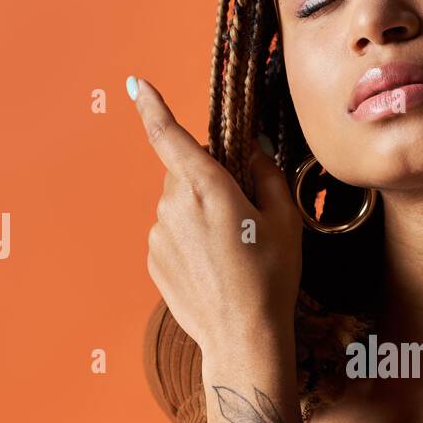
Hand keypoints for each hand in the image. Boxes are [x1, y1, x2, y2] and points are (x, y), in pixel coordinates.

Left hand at [128, 76, 302, 354]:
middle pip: (183, 172)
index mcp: (206, 187)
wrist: (243, 338)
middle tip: (242, 215)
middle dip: (207, 180)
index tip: (136, 85)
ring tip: (233, 252)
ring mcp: (159, 234)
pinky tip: (216, 269)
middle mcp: (173, 205)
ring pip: (178, 206)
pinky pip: (171, 235)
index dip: (151, 106)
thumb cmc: (271, 278)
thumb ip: (267, 174)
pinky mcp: (153, 259)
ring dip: (200, 215)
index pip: (169, 135)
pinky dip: (190, 243)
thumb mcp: (285, 220)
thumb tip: (253, 151)